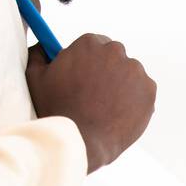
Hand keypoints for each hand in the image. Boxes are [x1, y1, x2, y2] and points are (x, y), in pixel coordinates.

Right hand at [25, 35, 156, 173]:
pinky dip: (134, 100)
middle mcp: (116, 51)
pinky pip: (142, 91)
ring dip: (121, 85)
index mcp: (89, 43)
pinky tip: (118, 113)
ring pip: (129, 73)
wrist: (82, 141)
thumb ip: (38, 54)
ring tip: (105, 107)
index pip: (94, 44)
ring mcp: (136, 71)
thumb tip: (42, 45)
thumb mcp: (35, 78)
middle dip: (106, 70)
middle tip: (94, 93)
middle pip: (114, 56)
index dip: (88, 61)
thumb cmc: (55, 110)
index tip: (85, 74)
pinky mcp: (149, 90)